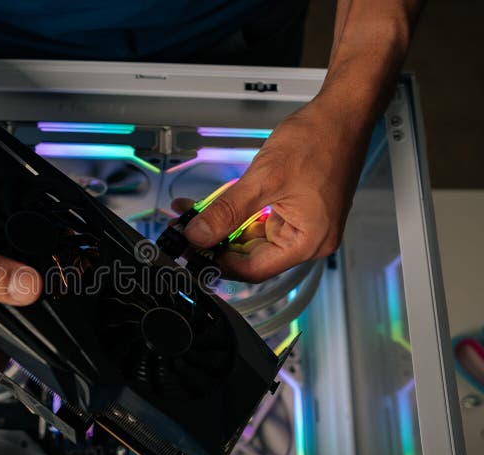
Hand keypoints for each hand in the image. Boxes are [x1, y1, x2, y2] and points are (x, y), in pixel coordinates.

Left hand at [178, 95, 372, 281]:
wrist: (341, 113)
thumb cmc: (319, 140)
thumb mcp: (263, 179)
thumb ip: (227, 211)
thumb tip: (199, 235)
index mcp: (309, 242)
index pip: (254, 269)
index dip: (218, 262)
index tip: (192, 252)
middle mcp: (310, 240)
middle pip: (252, 255)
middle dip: (217, 242)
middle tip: (186, 231)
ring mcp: (303, 225)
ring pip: (252, 238)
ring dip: (223, 227)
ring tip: (192, 213)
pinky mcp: (296, 211)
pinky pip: (261, 222)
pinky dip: (237, 215)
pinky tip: (214, 206)